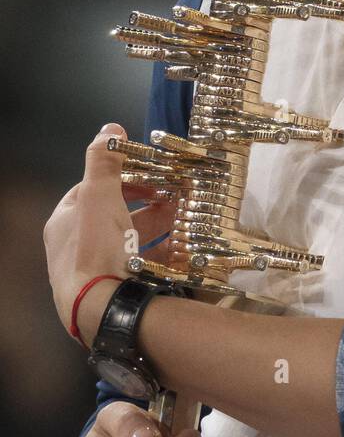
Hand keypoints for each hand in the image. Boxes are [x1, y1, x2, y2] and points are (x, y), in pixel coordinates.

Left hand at [44, 123, 177, 332]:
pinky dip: (163, 253)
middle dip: (147, 203)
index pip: (90, 189)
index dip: (119, 177)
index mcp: (64, 222)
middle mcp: (75, 246)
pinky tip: (182, 249)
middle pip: (116, 215)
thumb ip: (104, 160)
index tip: (147, 172)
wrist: (100, 308)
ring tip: (184, 216)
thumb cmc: (94, 246)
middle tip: (172, 194)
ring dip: (159, 226)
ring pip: (132, 240)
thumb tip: (110, 128)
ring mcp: (95, 269)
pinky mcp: (115, 288)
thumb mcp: (98, 194)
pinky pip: (143, 264)